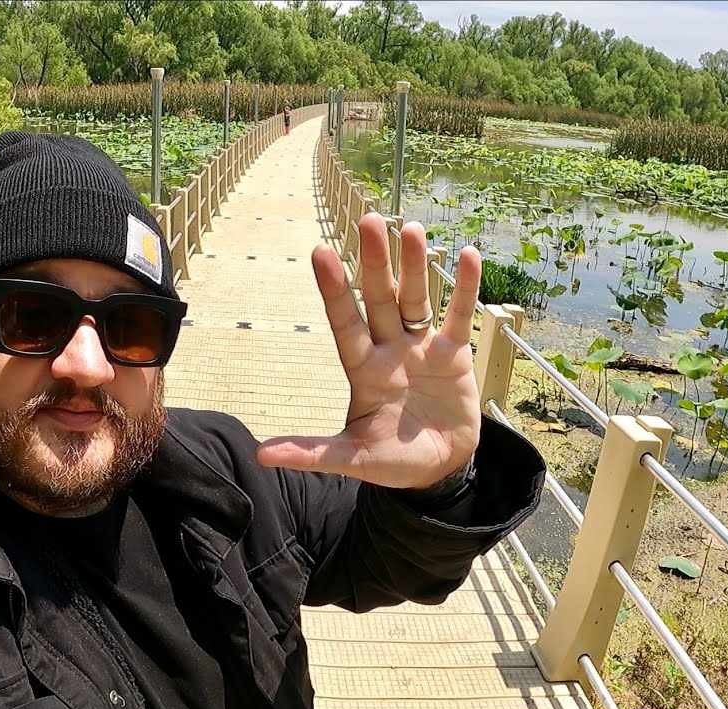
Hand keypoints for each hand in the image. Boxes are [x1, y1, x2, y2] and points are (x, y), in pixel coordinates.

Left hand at [256, 212, 482, 489]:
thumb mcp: (352, 458)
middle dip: (375, 261)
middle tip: (369, 219)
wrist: (439, 469)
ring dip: (415, 266)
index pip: (345, 322)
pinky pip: (458, 315)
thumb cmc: (391, 462)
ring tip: (412, 228)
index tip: (320, 252)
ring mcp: (421, 348)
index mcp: (363, 369)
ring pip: (416, 298)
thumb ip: (312, 453)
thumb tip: (261, 455)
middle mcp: (389, 349)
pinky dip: (463, 287)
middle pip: (379, 299)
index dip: (334, 290)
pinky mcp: (455, 355)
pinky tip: (466, 254)